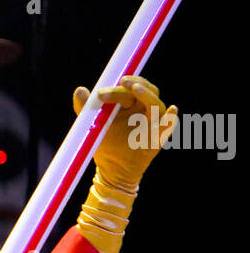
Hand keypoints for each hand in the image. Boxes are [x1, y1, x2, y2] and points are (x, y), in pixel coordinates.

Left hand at [73, 75, 177, 189]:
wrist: (111, 170)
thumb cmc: (105, 144)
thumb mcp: (92, 125)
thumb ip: (86, 108)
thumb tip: (79, 90)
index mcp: (131, 104)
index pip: (130, 88)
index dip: (118, 87)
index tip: (100, 93)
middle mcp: (145, 111)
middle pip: (148, 91)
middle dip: (136, 84)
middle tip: (123, 82)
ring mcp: (154, 124)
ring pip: (157, 105)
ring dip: (148, 96)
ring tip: (136, 89)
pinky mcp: (157, 139)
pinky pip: (167, 128)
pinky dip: (170, 119)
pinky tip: (171, 111)